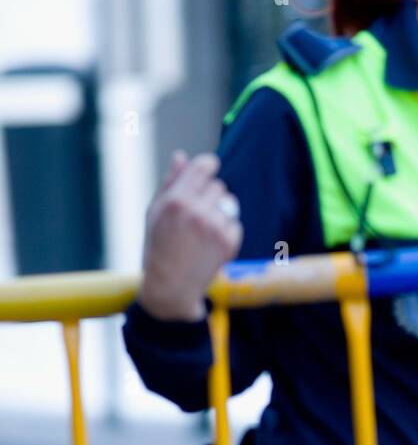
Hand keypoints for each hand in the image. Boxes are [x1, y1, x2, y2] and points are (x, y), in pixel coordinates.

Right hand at [139, 151, 242, 322]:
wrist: (169, 288)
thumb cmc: (158, 248)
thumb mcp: (155, 213)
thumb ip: (169, 183)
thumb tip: (181, 156)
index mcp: (176, 201)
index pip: (203, 167)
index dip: (209, 166)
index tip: (210, 168)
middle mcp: (196, 212)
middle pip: (218, 186)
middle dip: (210, 197)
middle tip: (197, 217)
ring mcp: (214, 228)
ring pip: (230, 204)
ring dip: (220, 214)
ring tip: (203, 232)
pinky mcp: (228, 244)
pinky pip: (235, 225)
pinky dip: (227, 233)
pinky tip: (210, 245)